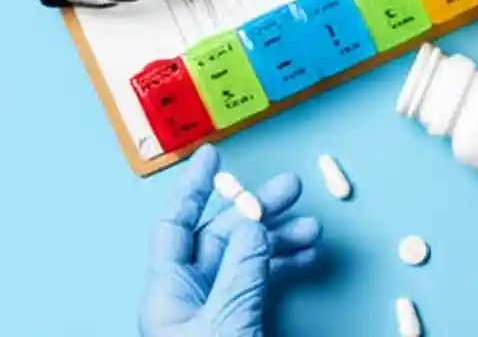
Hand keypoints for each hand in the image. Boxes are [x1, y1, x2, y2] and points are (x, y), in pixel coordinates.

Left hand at [139, 144, 321, 336]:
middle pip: (220, 236)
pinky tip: (305, 256)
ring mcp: (212, 310)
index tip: (210, 156)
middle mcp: (187, 295)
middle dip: (256, 210)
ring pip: (246, 260)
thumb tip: (253, 228)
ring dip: (279, 240)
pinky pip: (259, 285)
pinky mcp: (236, 326)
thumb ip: (240, 274)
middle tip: (289, 188)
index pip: (175, 224)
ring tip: (311, 227)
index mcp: (167, 291)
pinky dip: (283, 269)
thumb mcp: (224, 323)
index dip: (193, 187)